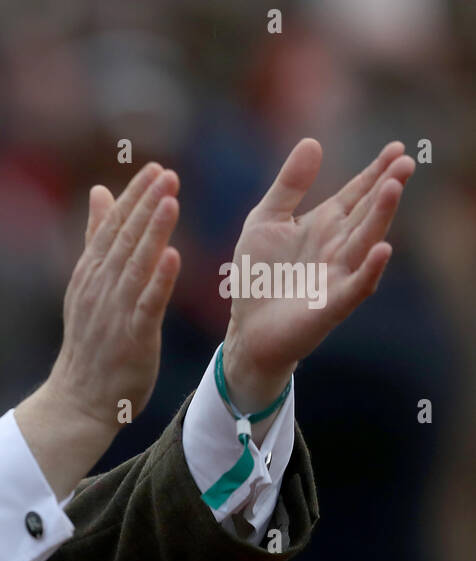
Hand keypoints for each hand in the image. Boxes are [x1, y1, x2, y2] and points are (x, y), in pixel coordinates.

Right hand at [15, 162, 181, 498]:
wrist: (80, 398)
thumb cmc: (91, 341)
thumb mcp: (88, 284)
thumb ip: (97, 237)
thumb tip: (99, 191)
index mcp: (91, 273)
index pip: (113, 227)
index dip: (134, 198)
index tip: (155, 169)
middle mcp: (100, 288)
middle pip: (125, 240)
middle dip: (146, 205)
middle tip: (167, 173)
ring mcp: (114, 312)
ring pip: (135, 265)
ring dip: (153, 232)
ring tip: (171, 201)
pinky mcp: (131, 337)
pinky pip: (146, 305)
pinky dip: (159, 281)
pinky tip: (173, 257)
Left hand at [223, 139, 414, 410]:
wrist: (247, 327)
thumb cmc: (258, 274)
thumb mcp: (266, 220)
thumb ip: (289, 185)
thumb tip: (312, 141)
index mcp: (324, 224)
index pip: (357, 193)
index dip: (375, 172)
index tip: (397, 147)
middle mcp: (338, 246)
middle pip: (367, 212)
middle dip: (386, 188)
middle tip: (405, 162)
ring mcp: (338, 274)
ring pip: (366, 241)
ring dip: (381, 216)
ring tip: (393, 188)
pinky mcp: (331, 304)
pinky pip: (356, 284)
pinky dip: (369, 268)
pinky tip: (382, 248)